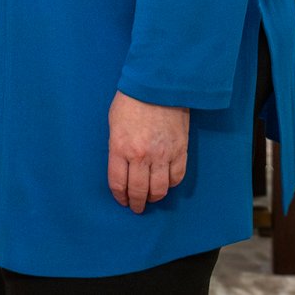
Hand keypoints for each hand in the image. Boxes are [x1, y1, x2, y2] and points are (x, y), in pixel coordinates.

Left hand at [107, 91, 188, 212]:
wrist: (158, 87)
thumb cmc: (131, 101)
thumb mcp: (114, 124)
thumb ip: (117, 147)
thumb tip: (122, 166)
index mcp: (121, 148)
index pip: (118, 182)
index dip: (120, 195)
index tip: (121, 200)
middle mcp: (142, 156)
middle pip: (139, 190)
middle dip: (137, 202)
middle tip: (136, 207)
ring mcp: (163, 155)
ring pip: (160, 188)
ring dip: (154, 198)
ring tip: (150, 199)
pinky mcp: (180, 151)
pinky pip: (176, 177)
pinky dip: (170, 185)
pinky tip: (165, 185)